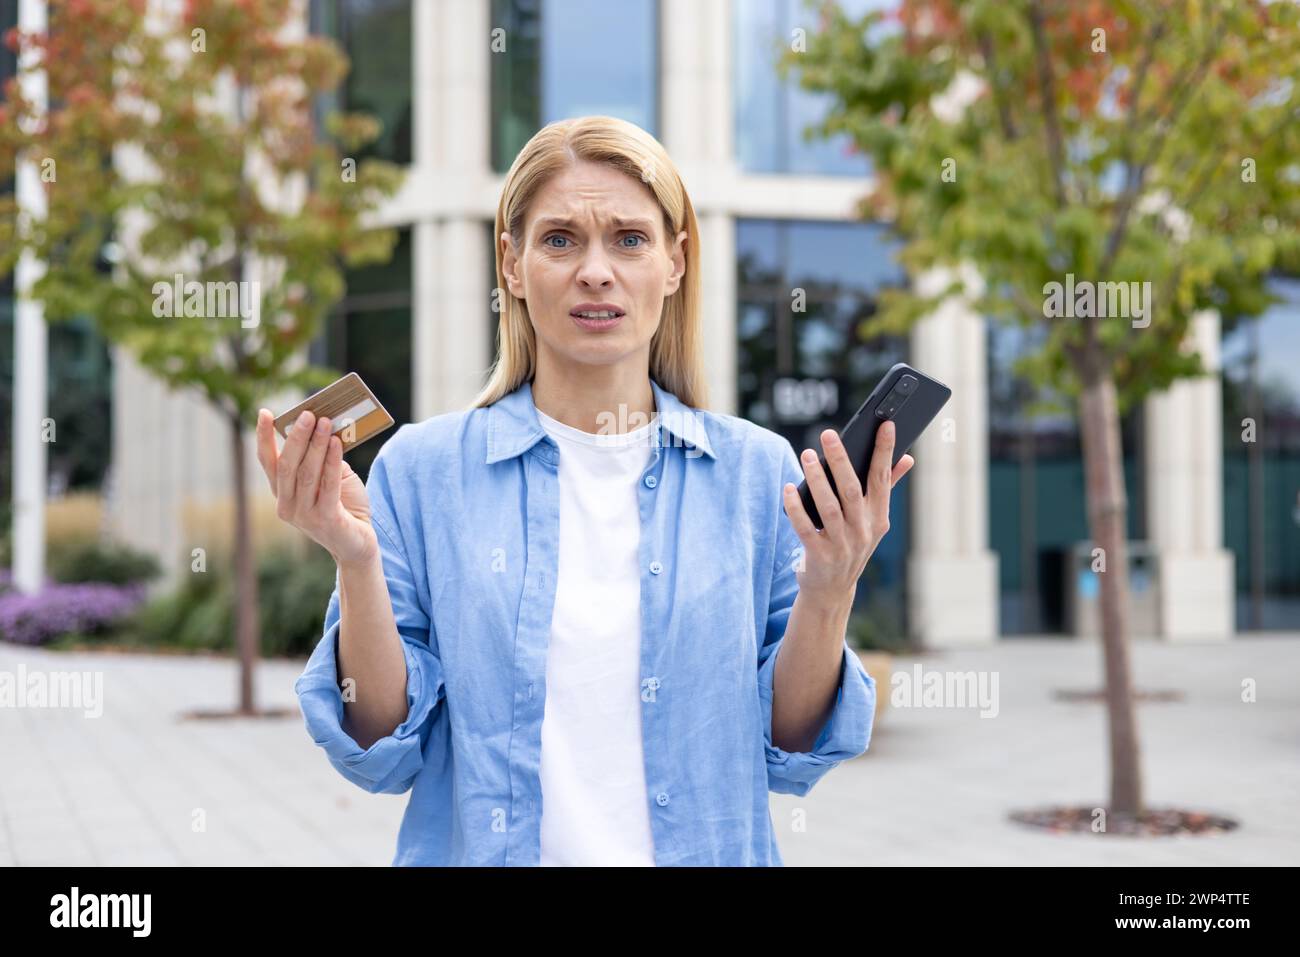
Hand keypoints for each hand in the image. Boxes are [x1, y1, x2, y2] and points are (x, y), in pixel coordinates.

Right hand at [255, 408, 378, 567]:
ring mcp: (304, 515)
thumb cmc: (344, 506)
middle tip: (307, 414)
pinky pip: (328, 486)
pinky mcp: (325, 520)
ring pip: (306, 473)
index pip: (268, 462)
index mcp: (282, 493)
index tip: (264, 413)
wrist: (357, 543)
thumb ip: (322, 458)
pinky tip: (336, 443)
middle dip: (296, 437)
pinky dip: (331, 462)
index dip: (264, 437)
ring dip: (316, 445)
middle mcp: (287, 505)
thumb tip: (323, 426)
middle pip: (287, 465)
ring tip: (325, 422)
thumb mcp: (329, 478)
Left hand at [781, 420, 913, 598]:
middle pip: (852, 489)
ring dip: (817, 479)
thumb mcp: (873, 521)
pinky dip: (796, 507)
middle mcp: (863, 530)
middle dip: (841, 460)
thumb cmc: (851, 544)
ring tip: (807, 454)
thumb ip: (887, 488)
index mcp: (878, 517)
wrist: (832, 590)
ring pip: (829, 507)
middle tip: (828, 434)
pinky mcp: (819, 556)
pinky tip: (788, 488)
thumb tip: (907, 459)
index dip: (885, 451)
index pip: (882, 478)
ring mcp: (842, 544)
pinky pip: (805, 528)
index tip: (885, 424)